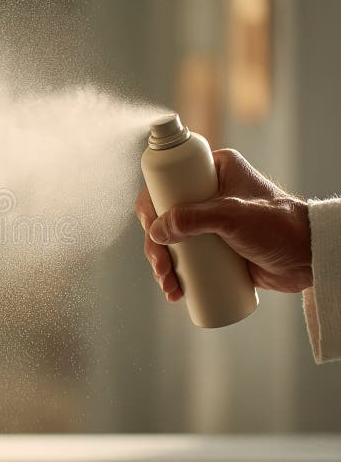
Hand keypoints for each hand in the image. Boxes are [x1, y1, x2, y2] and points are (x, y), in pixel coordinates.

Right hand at [135, 148, 312, 300]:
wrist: (309, 258)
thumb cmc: (280, 226)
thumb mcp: (232, 216)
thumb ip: (193, 218)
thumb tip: (156, 233)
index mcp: (214, 171)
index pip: (168, 182)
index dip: (151, 206)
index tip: (151, 230)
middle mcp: (208, 195)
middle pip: (164, 216)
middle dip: (155, 246)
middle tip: (161, 267)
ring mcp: (210, 223)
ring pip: (171, 241)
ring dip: (162, 265)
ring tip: (170, 286)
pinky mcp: (215, 247)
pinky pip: (186, 258)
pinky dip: (176, 275)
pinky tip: (174, 289)